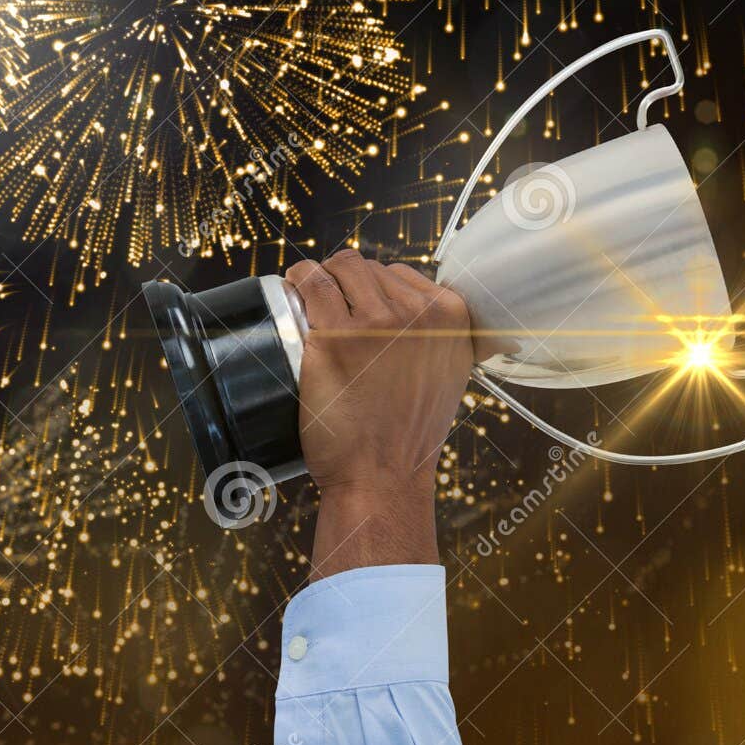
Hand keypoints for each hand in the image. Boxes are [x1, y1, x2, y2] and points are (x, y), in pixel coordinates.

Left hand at [283, 250, 472, 578]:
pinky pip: (311, 281)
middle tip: (332, 312)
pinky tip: (292, 289)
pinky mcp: (336, 334)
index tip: (360, 309)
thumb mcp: (448, 376)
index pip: (403, 274)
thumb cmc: (407, 435)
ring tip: (309, 300)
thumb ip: (439, 339)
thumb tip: (414, 314)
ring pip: (342, 267)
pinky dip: (298, 279)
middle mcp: (420, 312)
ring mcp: (377, 321)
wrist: (384, 477)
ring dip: (321, 278)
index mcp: (452, 317)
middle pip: (370, 268)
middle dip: (347, 284)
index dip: (375, 289)